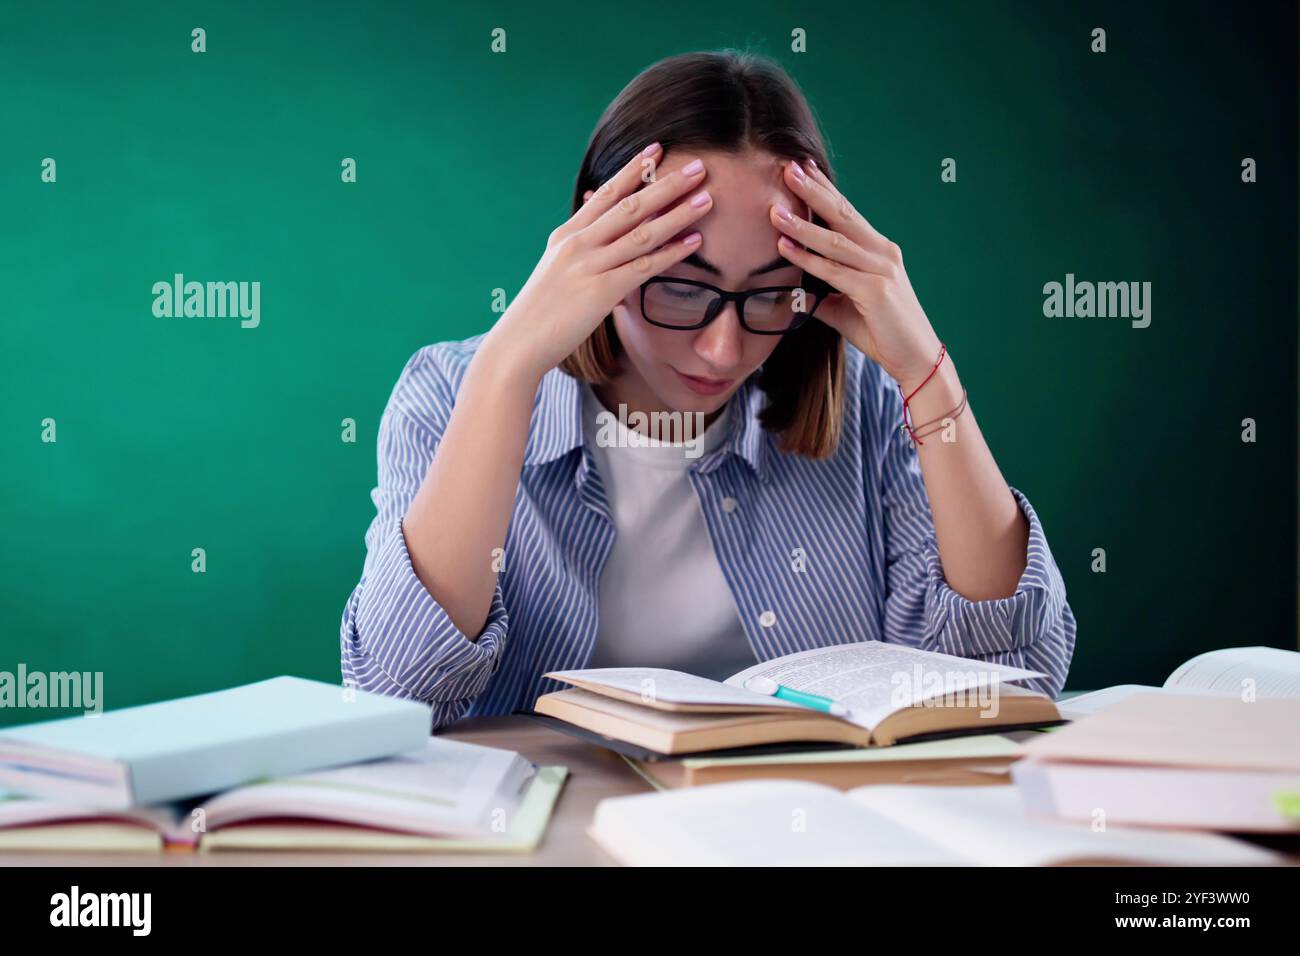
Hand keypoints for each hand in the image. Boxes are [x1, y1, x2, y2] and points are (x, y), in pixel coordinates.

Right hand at [485, 144, 713, 381]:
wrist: (518, 343)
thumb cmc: (540, 313)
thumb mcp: (556, 271)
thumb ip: (578, 251)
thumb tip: (598, 237)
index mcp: (566, 235)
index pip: (605, 193)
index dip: (633, 169)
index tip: (656, 149)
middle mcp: (577, 243)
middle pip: (630, 205)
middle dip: (667, 184)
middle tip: (697, 167)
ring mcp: (589, 265)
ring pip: (642, 232)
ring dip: (677, 214)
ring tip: (706, 198)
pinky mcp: (601, 291)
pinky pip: (643, 266)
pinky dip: (671, 252)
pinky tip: (693, 242)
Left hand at [768, 159, 942, 392]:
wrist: (916, 359)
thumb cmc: (883, 333)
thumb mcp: (847, 308)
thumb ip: (823, 296)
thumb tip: (795, 293)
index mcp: (878, 251)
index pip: (847, 213)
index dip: (824, 190)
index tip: (802, 169)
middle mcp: (882, 253)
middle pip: (842, 215)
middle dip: (813, 191)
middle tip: (787, 167)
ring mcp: (881, 270)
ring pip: (835, 240)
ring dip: (802, 223)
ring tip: (775, 209)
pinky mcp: (876, 291)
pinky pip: (835, 270)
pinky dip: (808, 258)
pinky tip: (785, 247)